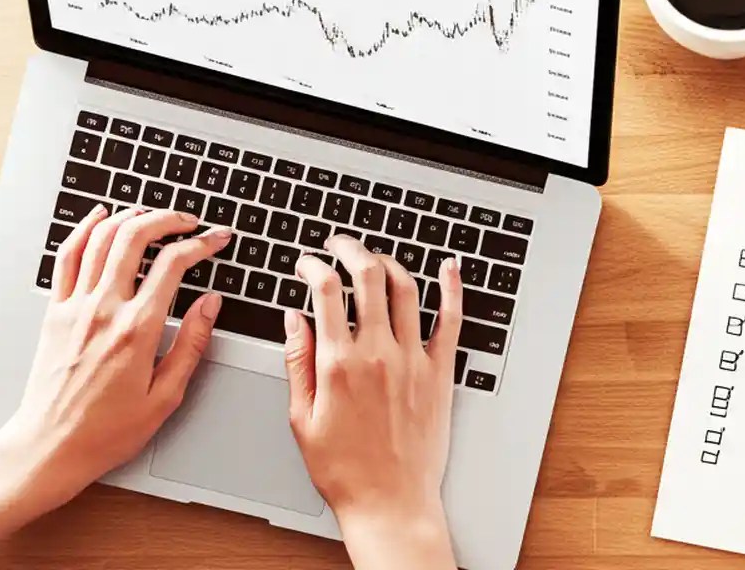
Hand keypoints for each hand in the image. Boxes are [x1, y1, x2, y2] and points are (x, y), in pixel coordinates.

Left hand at [0, 204, 231, 511]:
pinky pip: (67, 257)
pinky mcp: (55, 312)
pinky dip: (84, 229)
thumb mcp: (165, 396)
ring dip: (130, 217)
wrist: (50, 446)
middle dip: (168, 219)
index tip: (217, 239)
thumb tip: (211, 304)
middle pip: (135, 237)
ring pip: (101, 239)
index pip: (174, 264)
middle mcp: (104, 310)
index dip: (202, 243)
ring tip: (152, 214)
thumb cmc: (106, 430)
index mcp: (137, 329)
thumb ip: (191, 343)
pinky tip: (99, 218)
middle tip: (188, 221)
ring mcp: (75, 307)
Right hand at [285, 235, 461, 568]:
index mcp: (338, 364)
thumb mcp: (301, 418)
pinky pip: (451, 320)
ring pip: (405, 289)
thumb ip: (297, 362)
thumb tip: (293, 319)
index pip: (326, 291)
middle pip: (367, 277)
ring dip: (388, 262)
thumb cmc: (344, 469)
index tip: (307, 263)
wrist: (390, 502)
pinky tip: (449, 267)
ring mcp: (413, 360)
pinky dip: (452, 288)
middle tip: (339, 244)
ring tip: (375, 256)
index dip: (314, 266)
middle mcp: (378, 354)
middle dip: (350, 249)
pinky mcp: (439, 373)